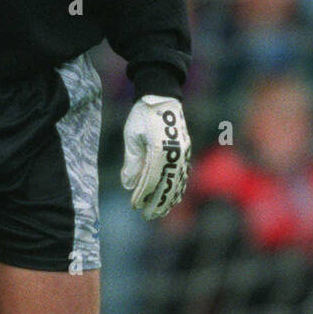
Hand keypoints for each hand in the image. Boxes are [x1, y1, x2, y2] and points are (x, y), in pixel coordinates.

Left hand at [121, 95, 190, 219]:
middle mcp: (175, 153)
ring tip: (160, 212)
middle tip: (147, 216)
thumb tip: (128, 185)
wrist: (162, 97)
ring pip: (177, 181)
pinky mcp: (185, 151)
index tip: (135, 206)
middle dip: (157, 202)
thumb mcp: (131, 137)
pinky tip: (174, 198)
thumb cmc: (142, 115)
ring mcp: (183, 152)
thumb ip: (131, 161)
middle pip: (166, 184)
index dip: (143, 194)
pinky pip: (183, 174)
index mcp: (160, 149)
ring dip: (169, 198)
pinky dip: (178, 187)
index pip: (151, 179)